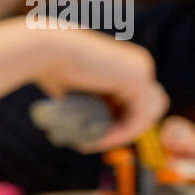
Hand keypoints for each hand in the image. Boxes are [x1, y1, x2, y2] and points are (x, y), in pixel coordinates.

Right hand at [36, 27, 168, 149]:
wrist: (45, 51)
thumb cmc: (49, 69)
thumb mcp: (76, 93)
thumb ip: (92, 106)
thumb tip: (95, 129)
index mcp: (126, 65)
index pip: (135, 105)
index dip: (116, 127)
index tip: (86, 140)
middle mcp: (139, 65)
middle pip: (148, 110)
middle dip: (124, 130)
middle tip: (91, 142)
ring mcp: (142, 69)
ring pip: (148, 116)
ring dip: (121, 136)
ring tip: (91, 142)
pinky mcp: (139, 78)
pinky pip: (139, 118)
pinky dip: (119, 134)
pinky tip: (94, 139)